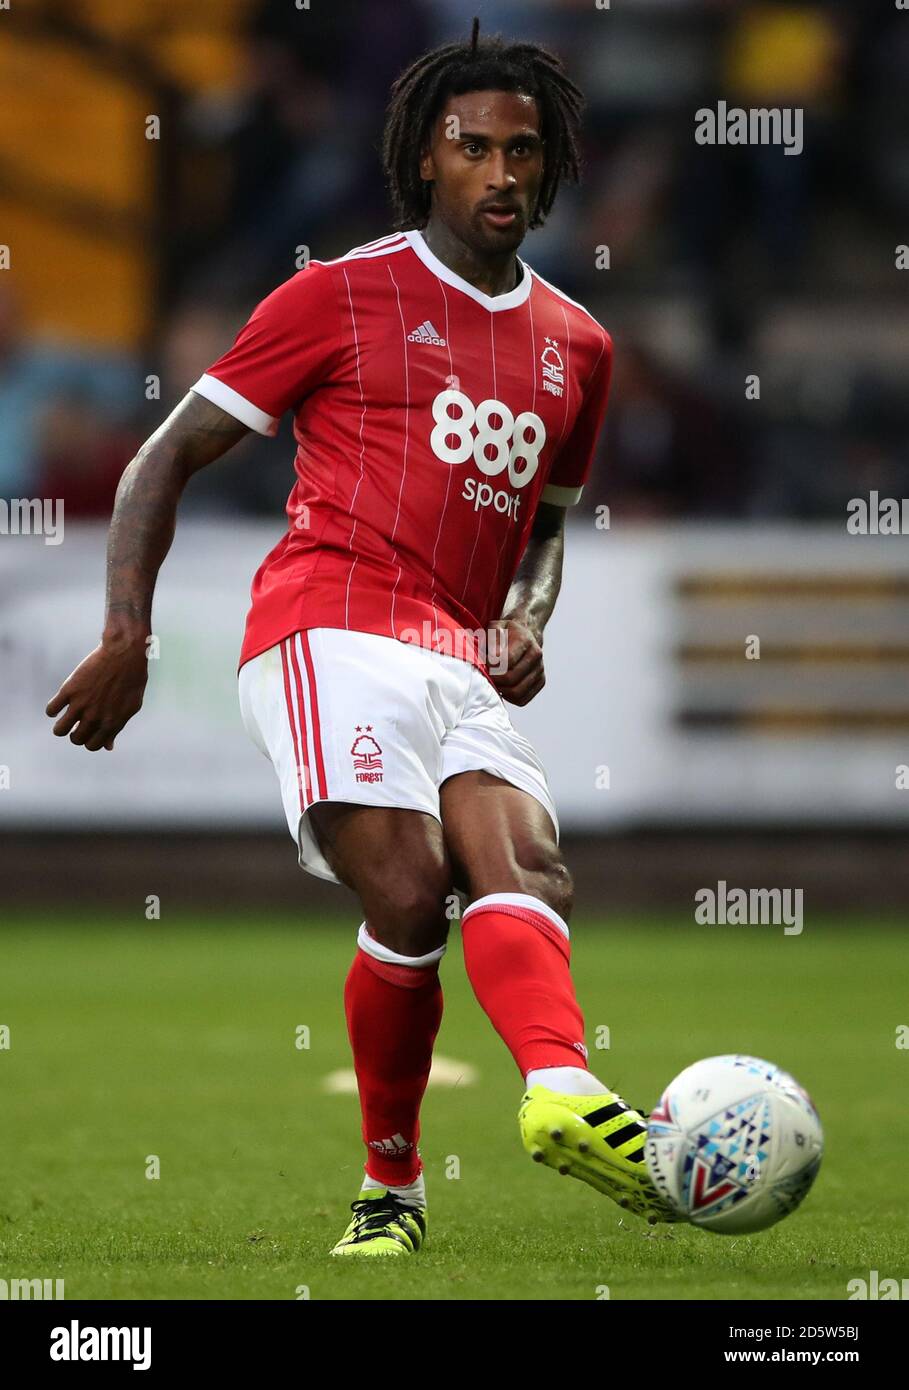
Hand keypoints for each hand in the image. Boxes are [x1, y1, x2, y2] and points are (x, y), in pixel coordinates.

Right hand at [45, 631, 148, 750]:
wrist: (124, 654)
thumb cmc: (131, 680)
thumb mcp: (130, 707)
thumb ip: (117, 727)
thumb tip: (108, 746)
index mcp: (112, 723)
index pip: (93, 745)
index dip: (89, 740)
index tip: (89, 731)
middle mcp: (95, 717)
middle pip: (76, 739)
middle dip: (76, 734)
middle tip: (77, 724)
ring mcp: (81, 704)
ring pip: (60, 730)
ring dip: (60, 727)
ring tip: (65, 718)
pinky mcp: (69, 690)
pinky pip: (51, 709)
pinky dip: (52, 710)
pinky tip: (59, 704)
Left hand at [487, 618, 544, 705]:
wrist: (525, 635)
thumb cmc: (505, 633)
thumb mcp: (495, 628)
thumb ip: (492, 639)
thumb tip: (494, 658)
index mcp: (525, 640)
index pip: (508, 661)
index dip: (492, 667)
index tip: (484, 665)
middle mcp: (536, 655)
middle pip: (511, 679)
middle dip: (494, 680)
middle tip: (486, 677)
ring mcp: (540, 670)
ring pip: (517, 692)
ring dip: (501, 691)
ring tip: (494, 683)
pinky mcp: (540, 682)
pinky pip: (522, 699)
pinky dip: (509, 698)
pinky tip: (503, 687)